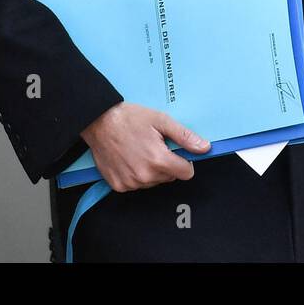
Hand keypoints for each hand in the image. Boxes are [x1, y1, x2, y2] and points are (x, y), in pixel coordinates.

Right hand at [80, 101, 209, 191]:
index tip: (175, 151)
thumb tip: (205, 148)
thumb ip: (185, 137)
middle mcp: (145, 176)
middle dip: (167, 164)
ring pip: (153, 182)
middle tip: (154, 146)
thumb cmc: (130, 118)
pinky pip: (136, 185)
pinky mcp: (118, 186)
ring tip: (140, 151)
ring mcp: (130, 183)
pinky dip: (136, 174)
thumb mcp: (161, 120)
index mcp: (158, 160)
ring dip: (151, 170)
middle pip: (170, 177)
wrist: (98, 121)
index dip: (184, 161)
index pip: (186, 173)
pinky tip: (129, 159)